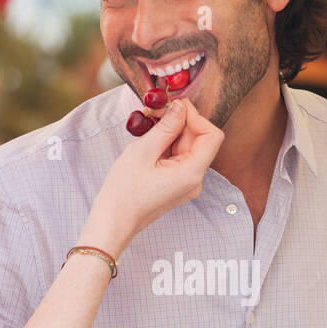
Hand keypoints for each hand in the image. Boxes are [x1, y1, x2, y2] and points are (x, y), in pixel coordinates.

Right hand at [81, 98, 222, 257]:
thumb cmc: (124, 191)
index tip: (173, 108)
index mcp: (192, 173)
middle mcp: (196, 179)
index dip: (195, 117)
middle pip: (200, 139)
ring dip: (171, 131)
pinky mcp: (178, 183)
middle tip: (154, 112)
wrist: (114, 220)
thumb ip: (166, 127)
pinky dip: (167, 144)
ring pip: (189, 146)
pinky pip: (179, 157)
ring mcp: (188, 183)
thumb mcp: (143, 152)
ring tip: (148, 125)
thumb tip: (180, 107)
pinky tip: (150, 141)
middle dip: (180, 121)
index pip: (212, 135)